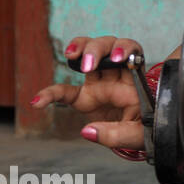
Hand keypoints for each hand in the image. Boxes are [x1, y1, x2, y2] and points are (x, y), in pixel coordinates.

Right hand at [30, 36, 147, 152]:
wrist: (139, 137)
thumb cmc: (145, 130)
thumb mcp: (139, 135)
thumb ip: (117, 134)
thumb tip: (87, 131)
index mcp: (136, 80)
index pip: (132, 53)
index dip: (124, 49)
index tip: (118, 57)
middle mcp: (117, 77)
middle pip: (108, 46)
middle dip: (98, 48)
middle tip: (90, 64)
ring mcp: (99, 84)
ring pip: (88, 54)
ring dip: (80, 49)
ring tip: (73, 56)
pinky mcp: (84, 97)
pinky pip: (63, 91)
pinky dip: (49, 95)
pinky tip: (37, 102)